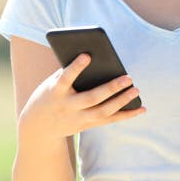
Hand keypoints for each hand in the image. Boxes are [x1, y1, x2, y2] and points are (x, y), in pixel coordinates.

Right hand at [18, 54, 145, 140]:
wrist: (39, 126)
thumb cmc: (50, 94)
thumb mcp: (53, 82)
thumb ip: (71, 72)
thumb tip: (96, 59)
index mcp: (56, 92)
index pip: (66, 78)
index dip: (76, 67)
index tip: (87, 54)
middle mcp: (68, 107)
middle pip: (91, 98)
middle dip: (111, 88)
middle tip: (128, 77)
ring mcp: (78, 119)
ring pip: (103, 111)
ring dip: (121, 101)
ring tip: (136, 89)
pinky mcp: (87, 125)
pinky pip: (109, 121)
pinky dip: (126, 115)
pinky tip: (141, 108)